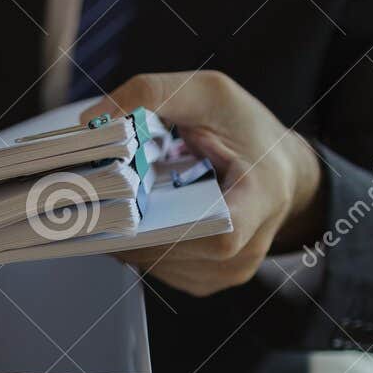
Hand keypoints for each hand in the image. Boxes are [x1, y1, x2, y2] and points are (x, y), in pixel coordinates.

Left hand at [81, 71, 325, 296]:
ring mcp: (227, 272)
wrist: (278, 167)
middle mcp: (248, 249)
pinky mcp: (207, 279)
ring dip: (130, 236)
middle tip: (99, 197)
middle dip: (130, 225)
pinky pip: (161, 270)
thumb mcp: (210, 93)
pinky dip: (140, 245)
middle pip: (173, 253)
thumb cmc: (248, 130)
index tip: (125, 204)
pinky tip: (135, 219)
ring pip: (159, 266)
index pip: (216, 234)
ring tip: (116, 203)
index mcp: (260, 201)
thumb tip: (94, 119)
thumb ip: (154, 93)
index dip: (163, 226)